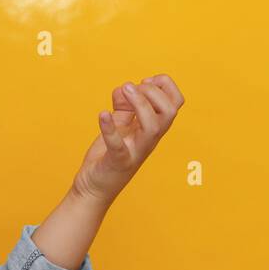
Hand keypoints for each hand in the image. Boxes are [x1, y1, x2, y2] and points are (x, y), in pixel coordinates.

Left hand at [72, 73, 184, 205]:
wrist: (93, 188)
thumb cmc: (108, 156)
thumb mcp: (118, 126)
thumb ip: (124, 107)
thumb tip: (125, 87)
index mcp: (151, 128)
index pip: (175, 103)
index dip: (164, 85)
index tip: (144, 81)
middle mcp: (148, 139)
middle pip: (170, 112)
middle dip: (154, 92)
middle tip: (132, 87)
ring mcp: (135, 151)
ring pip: (154, 127)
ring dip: (140, 103)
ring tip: (124, 90)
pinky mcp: (118, 161)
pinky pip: (118, 146)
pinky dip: (110, 128)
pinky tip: (102, 114)